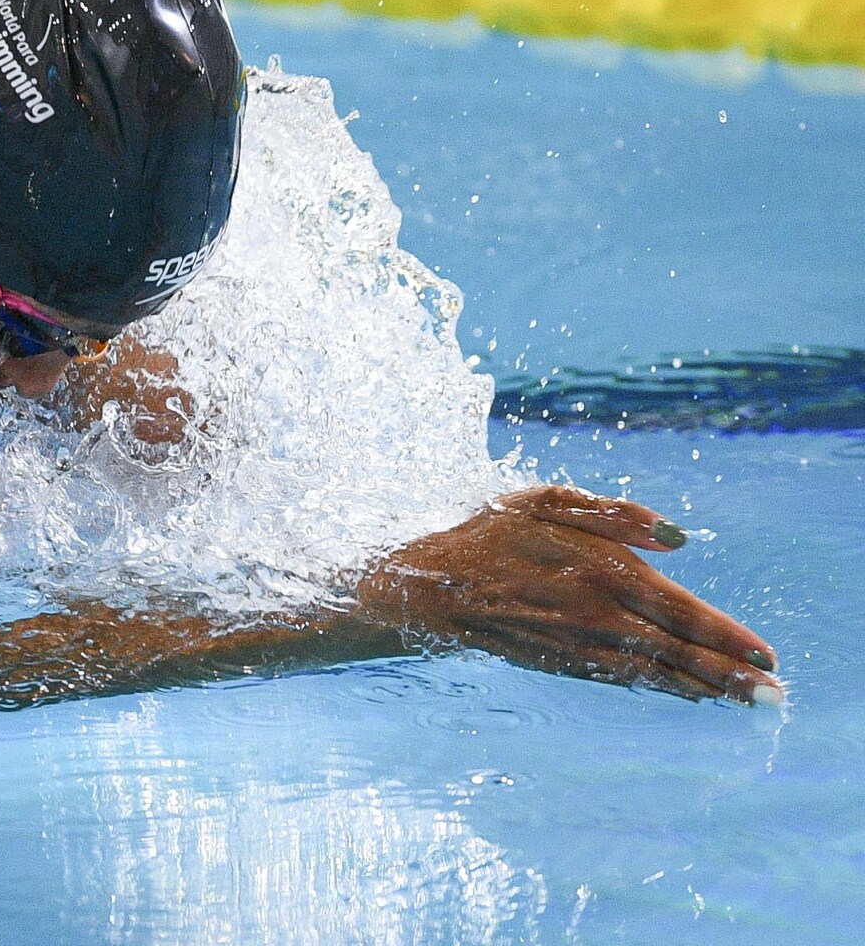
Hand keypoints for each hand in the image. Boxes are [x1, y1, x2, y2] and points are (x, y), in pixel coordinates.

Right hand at [362, 486, 780, 703]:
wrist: (430, 589)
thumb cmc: (489, 535)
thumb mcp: (544, 501)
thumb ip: (614, 514)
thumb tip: (677, 539)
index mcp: (598, 571)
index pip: (679, 609)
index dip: (725, 635)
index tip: (764, 654)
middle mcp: (595, 616)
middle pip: (677, 651)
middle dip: (729, 675)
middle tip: (772, 694)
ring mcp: (579, 646)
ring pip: (655, 672)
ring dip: (704, 688)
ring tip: (745, 702)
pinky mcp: (563, 664)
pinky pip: (624, 680)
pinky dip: (662, 689)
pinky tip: (688, 693)